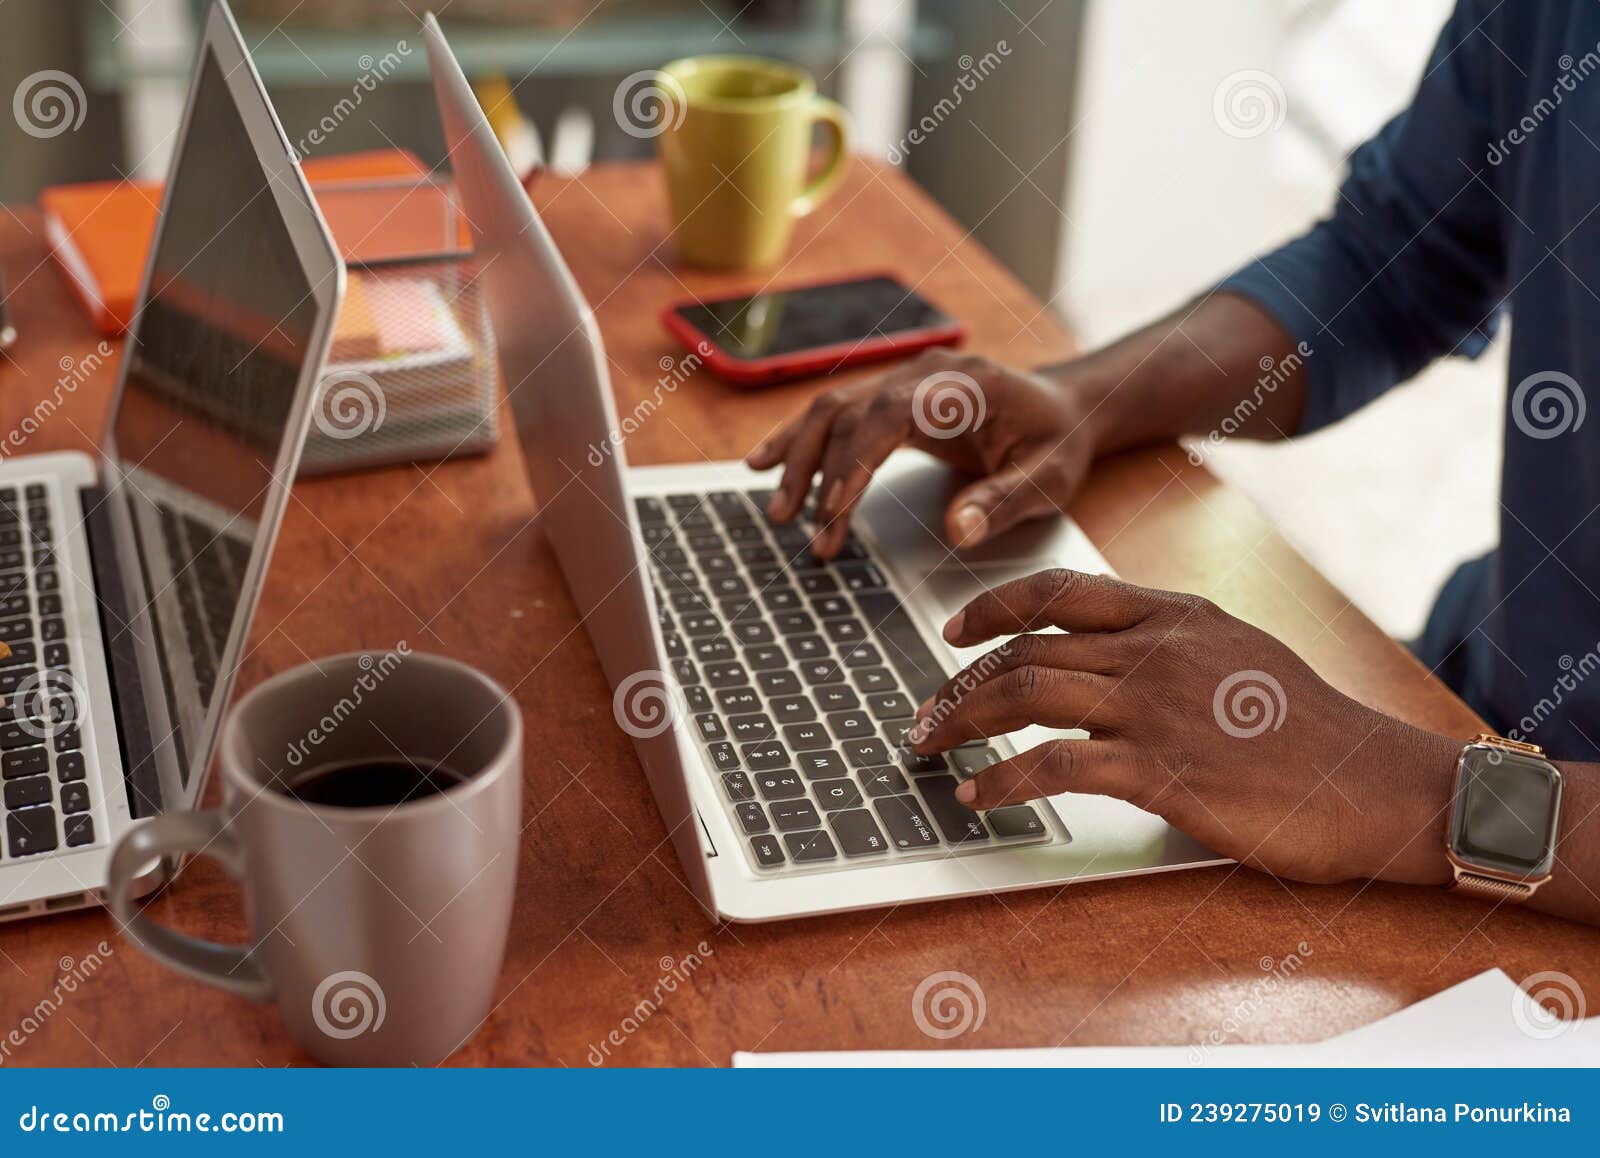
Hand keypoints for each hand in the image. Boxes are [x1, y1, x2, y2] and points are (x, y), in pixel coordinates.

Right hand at [745, 349, 1105, 557]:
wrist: (1065, 408)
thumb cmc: (1059, 442)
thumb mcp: (1048, 479)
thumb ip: (1003, 502)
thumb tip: (958, 531)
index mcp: (965, 384)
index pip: (890, 414)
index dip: (855, 460)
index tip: (832, 509)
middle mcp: (926, 372)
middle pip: (849, 411)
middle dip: (816, 472)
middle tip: (799, 528)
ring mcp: (904, 379)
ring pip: (832, 409)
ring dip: (799, 459)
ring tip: (778, 512)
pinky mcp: (892, 397)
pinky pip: (837, 413)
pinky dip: (801, 440)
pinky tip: (765, 464)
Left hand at [907, 569, 1460, 885]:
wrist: (1376, 783)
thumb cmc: (1311, 729)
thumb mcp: (1239, 653)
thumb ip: (1172, 643)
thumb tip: (1110, 651)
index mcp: (1173, 615)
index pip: (1057, 591)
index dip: (993, 606)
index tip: (954, 628)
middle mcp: (1155, 649)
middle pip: (1026, 649)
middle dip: (960, 681)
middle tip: (925, 713)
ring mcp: (1154, 707)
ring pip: (1026, 695)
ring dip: (963, 723)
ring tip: (931, 748)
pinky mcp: (1159, 770)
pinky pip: (1052, 766)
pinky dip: (1000, 780)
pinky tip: (978, 796)